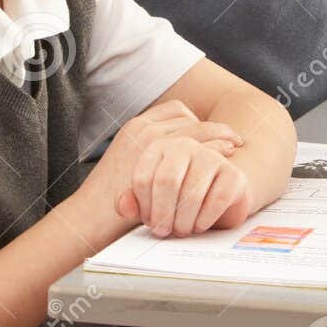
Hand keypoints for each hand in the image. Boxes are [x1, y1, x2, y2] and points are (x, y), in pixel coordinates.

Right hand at [76, 101, 242, 235]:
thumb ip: (154, 161)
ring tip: (235, 146)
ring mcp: (153, 143)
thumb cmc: (110, 201)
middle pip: (188, 117)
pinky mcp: (162, 161)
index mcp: (136, 128)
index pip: (175, 110)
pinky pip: (198, 148)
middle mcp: (144, 129)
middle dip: (213, 128)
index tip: (211, 132)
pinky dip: (215, 150)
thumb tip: (183, 158)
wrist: (91, 216)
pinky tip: (226, 159)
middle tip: (233, 139)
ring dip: (218, 137)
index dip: (195, 120)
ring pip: (196, 131)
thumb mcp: (130, 171)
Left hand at [122, 135, 252, 236]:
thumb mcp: (151, 200)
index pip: (143, 177)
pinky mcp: (233, 174)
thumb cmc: (178, 199)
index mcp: (160, 147)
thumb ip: (132, 202)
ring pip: (192, 193)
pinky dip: (205, 220)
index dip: (144, 207)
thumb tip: (123, 206)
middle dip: (164, 214)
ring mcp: (211, 157)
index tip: (149, 222)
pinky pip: (217, 201)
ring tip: (181, 230)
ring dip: (184, 221)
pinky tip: (199, 226)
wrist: (216, 199)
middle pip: (167, 181)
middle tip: (164, 231)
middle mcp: (185, 146)